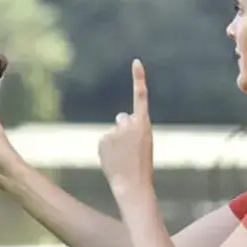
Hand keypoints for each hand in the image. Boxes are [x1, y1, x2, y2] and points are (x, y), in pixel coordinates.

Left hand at [98, 59, 153, 191]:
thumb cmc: (142, 165)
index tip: (135, 62)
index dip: (138, 78)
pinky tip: (113, 159)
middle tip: (130, 148)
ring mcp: (114, 131)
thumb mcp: (143, 143)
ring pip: (113, 131)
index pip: (140, 96)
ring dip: (115, 141)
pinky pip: (104, 141)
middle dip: (124, 129)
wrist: (132, 184)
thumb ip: (132, 127)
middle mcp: (129, 123)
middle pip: (122, 119)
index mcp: (144, 123)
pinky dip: (107, 149)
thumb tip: (119, 117)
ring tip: (122, 157)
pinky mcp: (102, 139)